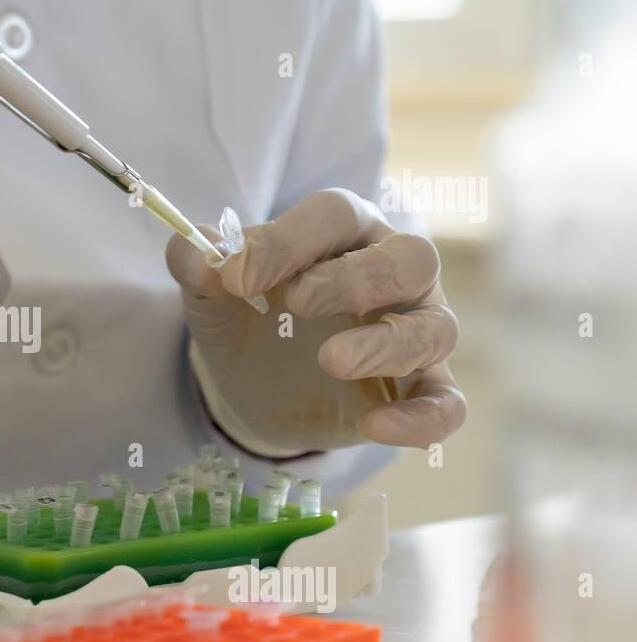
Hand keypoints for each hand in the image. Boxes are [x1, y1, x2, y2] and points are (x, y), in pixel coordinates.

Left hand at [166, 189, 466, 454]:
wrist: (255, 383)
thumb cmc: (246, 315)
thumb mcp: (210, 291)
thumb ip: (195, 264)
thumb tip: (199, 258)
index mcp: (344, 231)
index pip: (336, 216)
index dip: (290, 240)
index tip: (239, 275)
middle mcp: (395, 272)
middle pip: (410, 259)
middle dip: (355, 279)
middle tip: (298, 303)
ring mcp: (414, 330)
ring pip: (436, 329)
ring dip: (389, 344)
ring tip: (332, 360)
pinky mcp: (418, 391)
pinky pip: (446, 404)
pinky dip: (422, 417)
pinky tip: (375, 426)